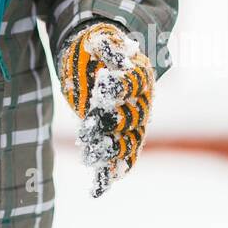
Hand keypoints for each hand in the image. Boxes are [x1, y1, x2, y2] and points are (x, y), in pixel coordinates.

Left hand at [58, 21, 154, 197]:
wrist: (95, 61)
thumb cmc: (95, 48)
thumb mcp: (97, 39)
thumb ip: (104, 44)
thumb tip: (101, 42)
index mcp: (138, 76)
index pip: (132, 86)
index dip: (117, 89)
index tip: (100, 92)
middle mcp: (139, 103)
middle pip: (130, 119)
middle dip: (110, 126)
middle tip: (88, 132)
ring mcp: (129, 123)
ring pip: (127, 143)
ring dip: (109, 152)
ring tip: (90, 159)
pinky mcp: (115, 137)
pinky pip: (118, 160)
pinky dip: (108, 174)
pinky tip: (98, 188)